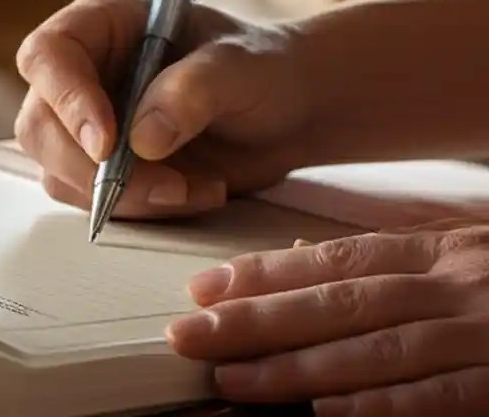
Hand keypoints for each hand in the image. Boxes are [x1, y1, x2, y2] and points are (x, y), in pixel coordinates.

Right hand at [14, 0, 311, 217]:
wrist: (289, 112)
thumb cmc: (266, 70)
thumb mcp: (240, 69)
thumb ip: (193, 91)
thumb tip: (141, 140)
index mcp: (103, 21)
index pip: (48, 54)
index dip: (65, 98)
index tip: (106, 143)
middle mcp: (82, 68)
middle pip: (39, 124)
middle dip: (93, 168)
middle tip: (166, 186)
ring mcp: (85, 118)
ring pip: (58, 169)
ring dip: (124, 195)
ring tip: (194, 187)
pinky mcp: (99, 164)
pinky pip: (90, 198)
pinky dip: (138, 208)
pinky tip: (190, 192)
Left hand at [167, 224, 488, 415]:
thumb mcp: (474, 256)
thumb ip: (400, 264)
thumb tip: (306, 262)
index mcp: (451, 249)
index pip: (341, 258)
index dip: (267, 274)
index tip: (205, 289)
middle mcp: (465, 284)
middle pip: (343, 302)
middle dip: (258, 321)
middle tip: (189, 337)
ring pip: (381, 349)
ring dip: (299, 368)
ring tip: (233, 382)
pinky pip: (446, 395)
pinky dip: (387, 406)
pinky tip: (329, 414)